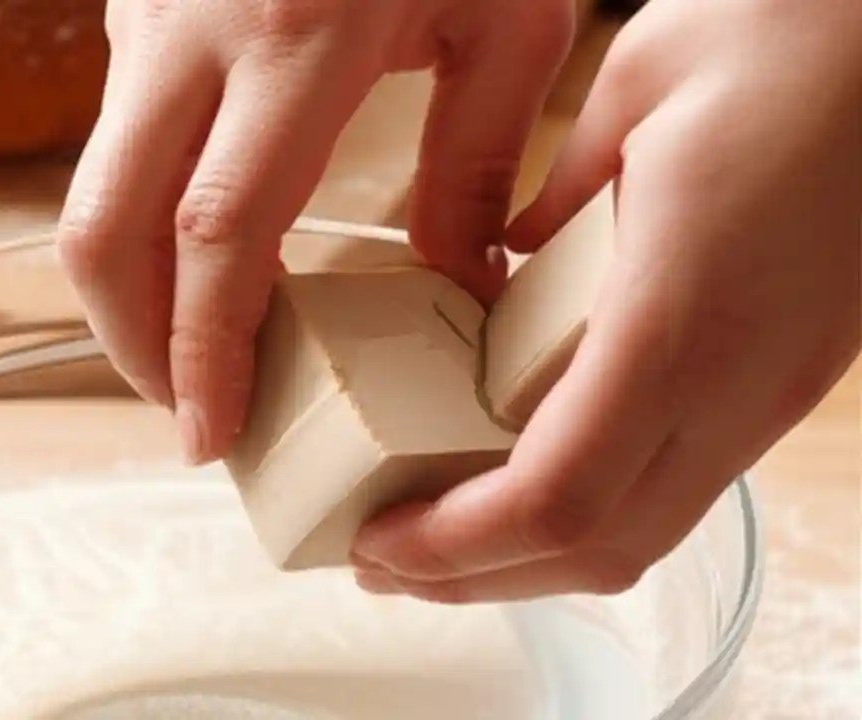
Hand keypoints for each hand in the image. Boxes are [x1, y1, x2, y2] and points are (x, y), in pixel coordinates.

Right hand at [58, 0, 575, 462]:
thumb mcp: (503, 20)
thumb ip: (471, 163)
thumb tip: (451, 284)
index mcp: (299, 39)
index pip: (218, 231)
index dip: (204, 349)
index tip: (211, 432)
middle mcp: (192, 37)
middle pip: (102, 232)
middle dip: (129, 346)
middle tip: (185, 414)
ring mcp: (144, 25)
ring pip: (89, 196)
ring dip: (128, 296)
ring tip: (191, 358)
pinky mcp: (132, 21)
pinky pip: (115, 151)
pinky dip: (142, 230)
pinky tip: (198, 264)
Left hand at [353, 0, 861, 601]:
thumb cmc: (789, 36)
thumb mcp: (633, 93)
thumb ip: (550, 200)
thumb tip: (499, 268)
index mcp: (681, 314)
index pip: (557, 495)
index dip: (454, 544)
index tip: (376, 542)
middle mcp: (739, 382)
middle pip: (598, 550)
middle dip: (476, 577)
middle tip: (382, 560)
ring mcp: (774, 391)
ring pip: (644, 535)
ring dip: (529, 558)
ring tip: (438, 536)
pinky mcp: (786, 380)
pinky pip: (676, 487)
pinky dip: (586, 512)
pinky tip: (523, 477)